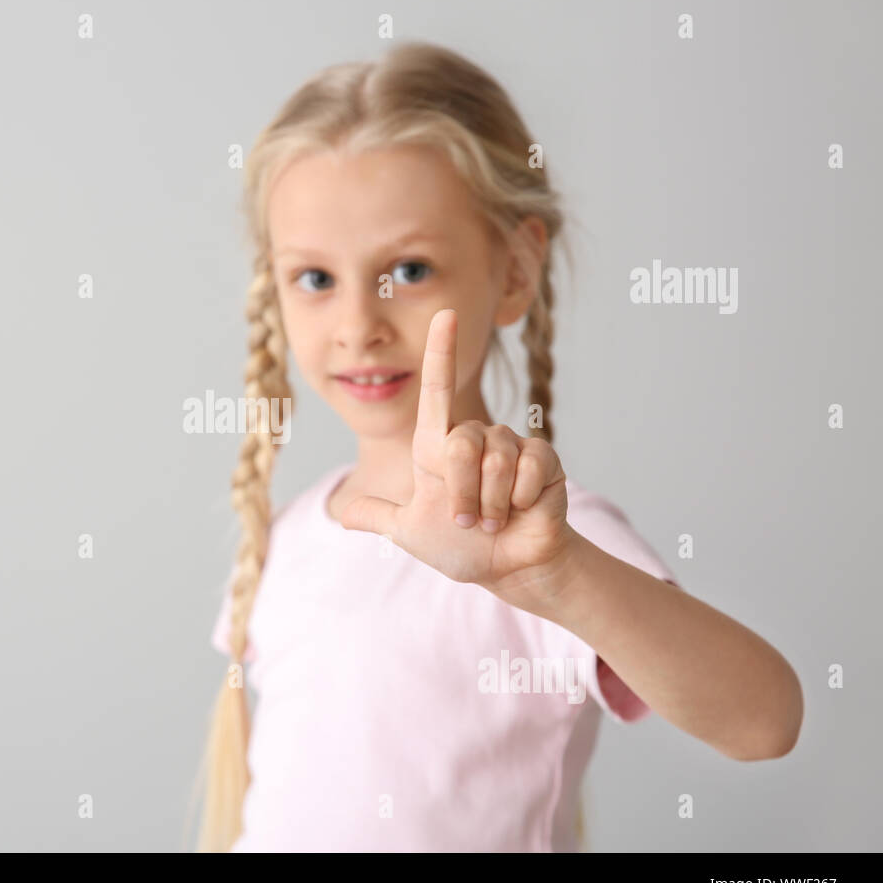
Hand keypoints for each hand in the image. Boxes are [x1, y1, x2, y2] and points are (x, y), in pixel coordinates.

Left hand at [340, 309, 576, 594]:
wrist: (508, 568)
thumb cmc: (460, 547)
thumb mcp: (409, 532)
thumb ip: (379, 518)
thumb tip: (340, 515)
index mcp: (437, 446)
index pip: (438, 389)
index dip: (441, 351)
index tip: (445, 314)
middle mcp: (474, 437)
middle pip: (461, 443)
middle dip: (460, 492)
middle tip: (466, 519)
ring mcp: (510, 445)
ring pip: (494, 460)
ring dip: (489, 503)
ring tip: (493, 519)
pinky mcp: (542, 459)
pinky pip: (528, 467)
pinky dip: (519, 499)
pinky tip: (522, 509)